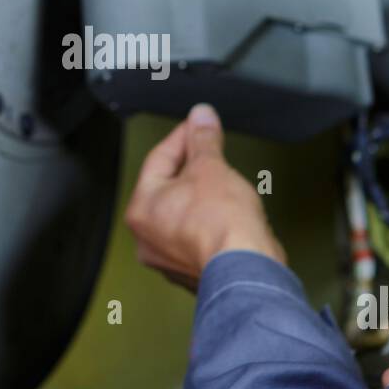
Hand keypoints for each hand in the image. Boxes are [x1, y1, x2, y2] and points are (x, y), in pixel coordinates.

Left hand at [125, 103, 285, 292]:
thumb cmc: (222, 225)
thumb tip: (201, 118)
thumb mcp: (211, 167)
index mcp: (141, 208)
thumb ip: (203, 139)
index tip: (197, 125)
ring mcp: (168, 258)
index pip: (159, 159)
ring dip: (200, 197)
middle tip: (210, 151)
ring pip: (182, 215)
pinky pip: (196, 237)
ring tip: (223, 185)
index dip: (183, 136)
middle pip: (168, 188)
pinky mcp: (192, 271)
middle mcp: (147, 237)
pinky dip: (209, 223)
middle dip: (191, 168)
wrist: (246, 268)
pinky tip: (227, 216)